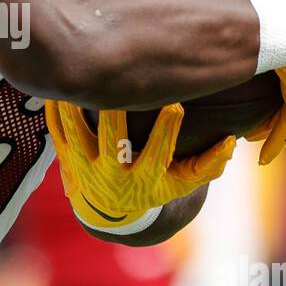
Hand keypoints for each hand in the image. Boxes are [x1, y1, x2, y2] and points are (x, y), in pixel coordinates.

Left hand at [45, 99, 234, 232]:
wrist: (109, 211)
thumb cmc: (153, 187)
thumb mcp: (181, 184)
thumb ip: (208, 165)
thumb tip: (231, 142)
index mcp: (143, 179)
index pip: (157, 154)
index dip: (167, 131)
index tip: (176, 105)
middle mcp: (111, 174)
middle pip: (111, 141)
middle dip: (115, 114)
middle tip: (118, 83)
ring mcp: (84, 165)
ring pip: (77, 132)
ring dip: (76, 106)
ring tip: (80, 75)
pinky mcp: (65, 157)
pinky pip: (57, 129)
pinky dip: (54, 108)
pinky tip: (58, 81)